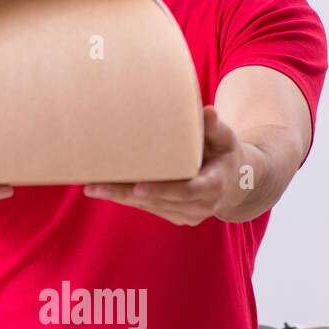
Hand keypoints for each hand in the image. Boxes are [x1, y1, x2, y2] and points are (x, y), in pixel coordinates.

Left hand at [82, 105, 245, 225]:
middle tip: (95, 186)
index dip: (162, 190)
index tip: (138, 187)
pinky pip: (148, 208)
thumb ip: (216, 128)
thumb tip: (207, 111)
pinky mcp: (176, 216)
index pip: (186, 191)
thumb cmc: (225, 153)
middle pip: (158, 201)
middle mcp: (200, 206)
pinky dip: (126, 198)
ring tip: (91, 185)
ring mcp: (187, 214)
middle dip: (125, 194)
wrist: (238, 182)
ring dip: (119, 197)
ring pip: (149, 207)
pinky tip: (103, 189)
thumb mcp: (226, 140)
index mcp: (214, 186)